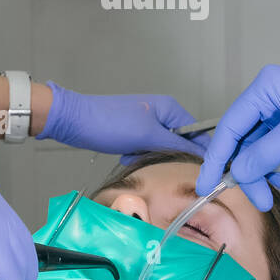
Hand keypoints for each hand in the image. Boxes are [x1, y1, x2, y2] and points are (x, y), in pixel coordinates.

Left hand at [35, 81, 204, 159]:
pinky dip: (136, 153)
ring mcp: (146, 121)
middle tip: (152, 157)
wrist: (75, 121)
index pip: (197, 133)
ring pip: (160, 147)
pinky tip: (124, 153)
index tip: (203, 172)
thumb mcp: (148, 136)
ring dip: (148, 155)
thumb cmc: (112, 124)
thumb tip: (202, 155)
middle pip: (178, 142)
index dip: (200, 152)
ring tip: (132, 153)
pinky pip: (144, 147)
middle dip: (166, 155)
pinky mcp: (132, 131)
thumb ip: (177, 145)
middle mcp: (161, 112)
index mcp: (170, 107)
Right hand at [196, 65, 279, 210]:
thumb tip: (238, 172)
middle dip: (258, 173)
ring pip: (267, 156)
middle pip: (247, 145)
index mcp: (268, 87)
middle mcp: (273, 99)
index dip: (217, 157)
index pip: (230, 126)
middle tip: (263, 199)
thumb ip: (265, 154)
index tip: (207, 185)